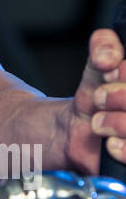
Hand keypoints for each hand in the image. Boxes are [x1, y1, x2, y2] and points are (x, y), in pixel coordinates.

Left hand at [64, 29, 125, 174]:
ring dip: (120, 123)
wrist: (77, 135)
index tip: (109, 68)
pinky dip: (125, 149)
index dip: (124, 73)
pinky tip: (111, 145)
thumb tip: (106, 51)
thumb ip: (103, 49)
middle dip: (122, 95)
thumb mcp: (98, 67)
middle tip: (99, 97)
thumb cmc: (97, 100)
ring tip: (98, 122)